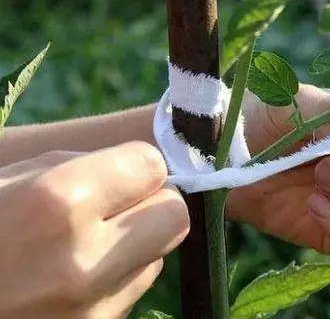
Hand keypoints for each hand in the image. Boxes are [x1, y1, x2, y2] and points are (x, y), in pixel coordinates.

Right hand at [0, 142, 188, 318]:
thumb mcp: (3, 180)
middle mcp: (83, 260)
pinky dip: (113, 280)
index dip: (136, 165)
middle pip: (173, 217)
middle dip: (151, 203)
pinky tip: (68, 279)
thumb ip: (73, 168)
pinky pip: (129, 294)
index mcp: (57, 203)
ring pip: (155, 258)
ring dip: (132, 245)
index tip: (120, 169)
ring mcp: (89, 310)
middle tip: (117, 204)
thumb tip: (133, 169)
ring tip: (79, 246)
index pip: (152, 166)